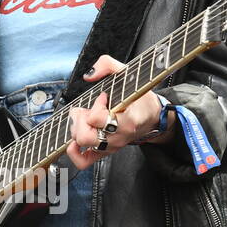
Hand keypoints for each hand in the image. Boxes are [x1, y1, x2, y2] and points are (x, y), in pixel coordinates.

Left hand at [65, 54, 176, 170]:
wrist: (152, 116)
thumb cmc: (140, 97)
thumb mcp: (129, 73)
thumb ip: (108, 65)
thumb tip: (89, 74)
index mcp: (127, 120)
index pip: (97, 118)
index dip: (96, 104)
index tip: (104, 97)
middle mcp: (118, 136)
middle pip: (85, 136)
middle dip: (80, 119)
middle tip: (87, 109)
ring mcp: (111, 146)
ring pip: (82, 144)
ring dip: (77, 128)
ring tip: (84, 118)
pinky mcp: (105, 152)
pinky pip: (83, 161)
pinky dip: (74, 152)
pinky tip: (74, 140)